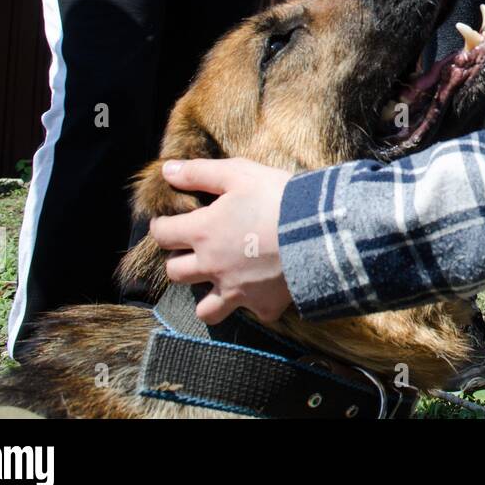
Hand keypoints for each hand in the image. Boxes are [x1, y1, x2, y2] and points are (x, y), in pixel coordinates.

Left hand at [149, 157, 293, 324]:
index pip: (163, 234)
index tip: (169, 222)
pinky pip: (254, 313)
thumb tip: (166, 171)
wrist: (322, 228)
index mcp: (202, 232)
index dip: (162, 226)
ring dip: (206, 299)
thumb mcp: (239, 173)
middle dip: (180, 260)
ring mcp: (236, 291)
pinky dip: (257, 304)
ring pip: (205, 310)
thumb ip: (199, 172)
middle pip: (175, 273)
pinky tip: (264, 291)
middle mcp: (212, 266)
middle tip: (196, 250)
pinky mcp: (263, 305)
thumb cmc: (278, 196)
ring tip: (218, 284)